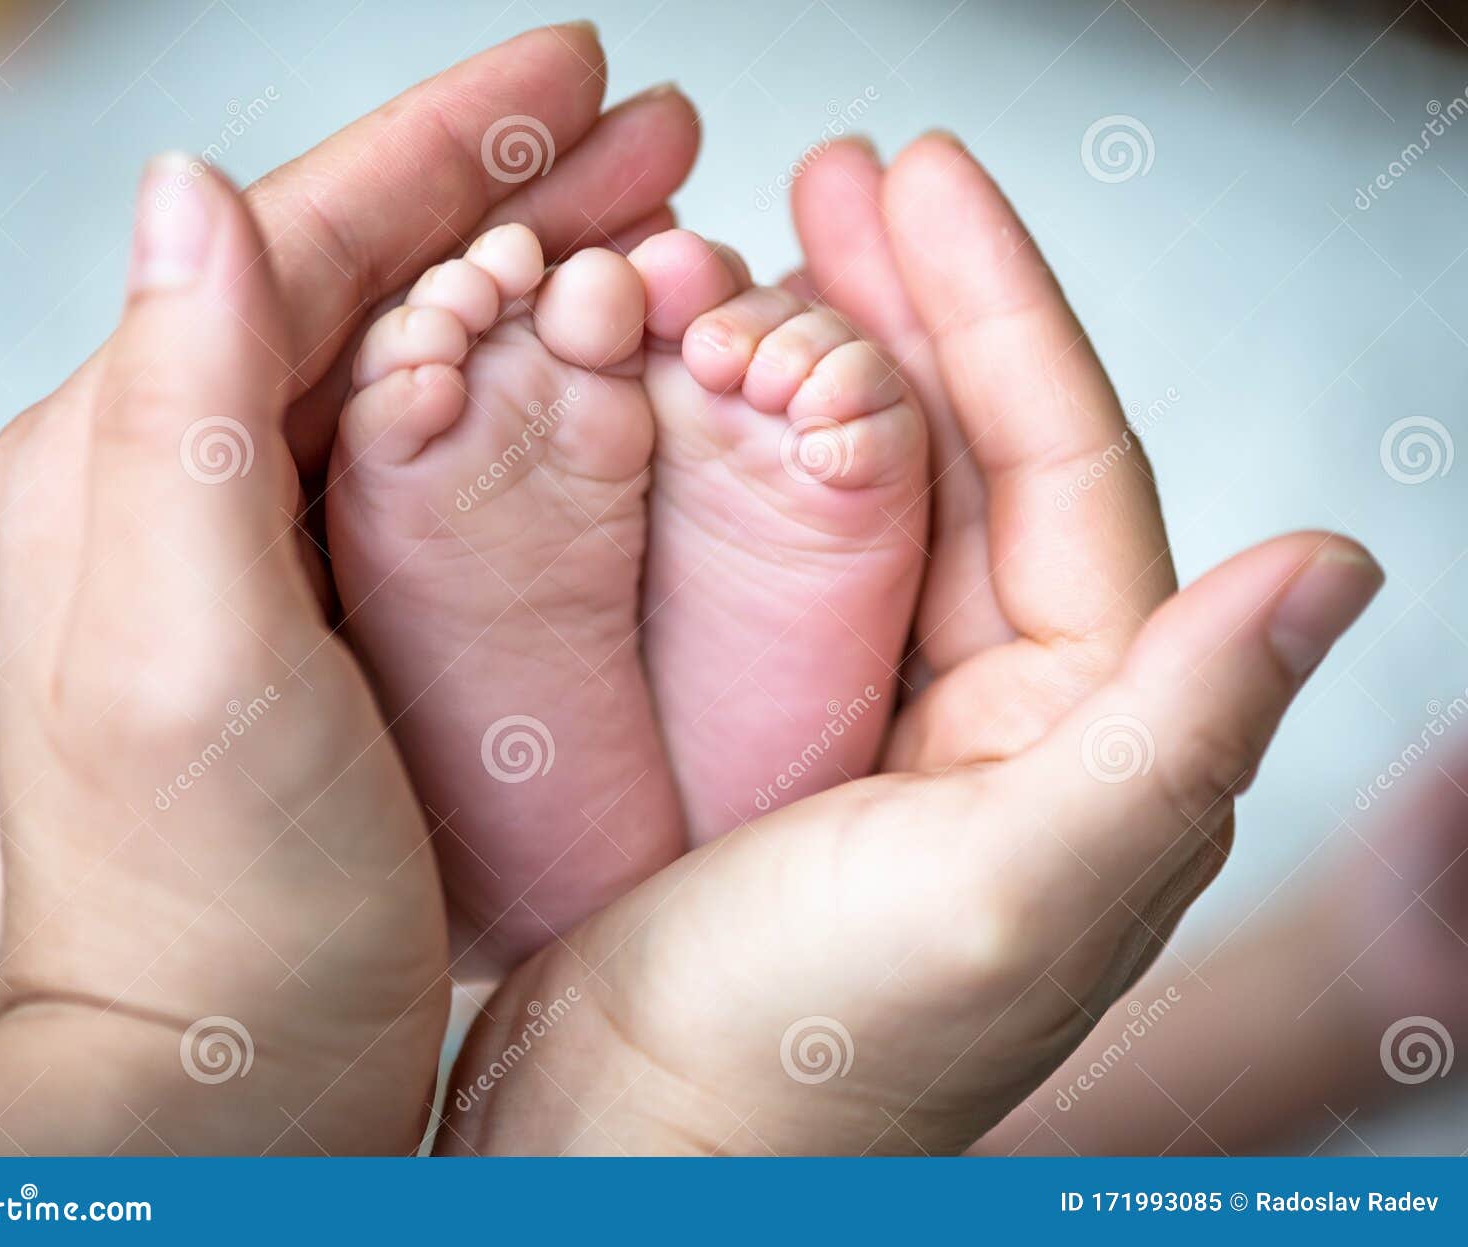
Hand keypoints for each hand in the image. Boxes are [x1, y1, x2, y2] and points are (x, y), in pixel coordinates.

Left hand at [0, 23, 699, 1154]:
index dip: (449, 143)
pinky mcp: (335, 620)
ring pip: (418, 360)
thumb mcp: (187, 647)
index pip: (303, 238)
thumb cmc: (212, 899)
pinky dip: (534, 400)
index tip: (579, 72)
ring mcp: (267, 548)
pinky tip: (613, 385)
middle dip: (520, 195)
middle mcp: (186, 479)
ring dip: (541, 283)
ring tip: (661, 235)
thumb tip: (184, 182)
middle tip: (659, 139)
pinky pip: (440, 463)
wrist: (227, 1073)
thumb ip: (182, 407)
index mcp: (133, 455)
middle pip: (374, 280)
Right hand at [436, 135, 1382, 1156]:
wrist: (633, 1143)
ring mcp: (878, 710)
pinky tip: (685, 391)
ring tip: (749, 256)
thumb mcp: (1011, 892)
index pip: (1067, 468)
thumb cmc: (811, 1055)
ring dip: (817, 365)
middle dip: (913, 304)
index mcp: (1086, 732)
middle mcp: (1002, 711)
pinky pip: (773, 556)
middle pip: (968, 454)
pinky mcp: (770, 723)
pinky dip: (736, 459)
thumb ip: (1175, 729)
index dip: (1003, 308)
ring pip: (866, 492)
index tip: (928, 176)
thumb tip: (1332, 561)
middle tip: (840, 176)